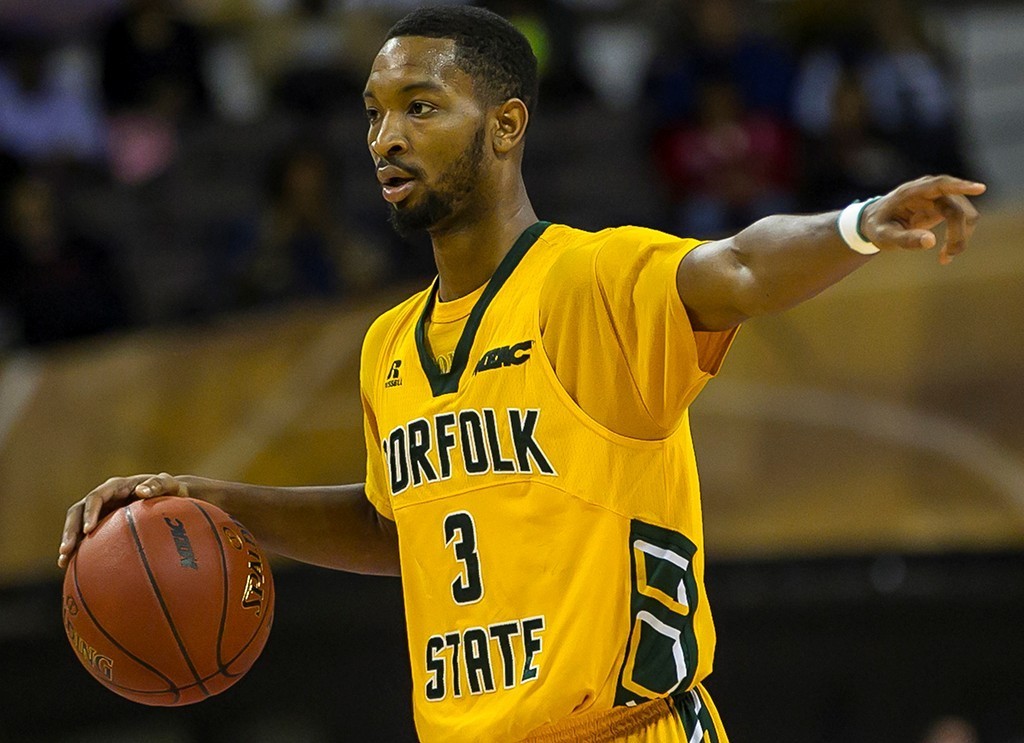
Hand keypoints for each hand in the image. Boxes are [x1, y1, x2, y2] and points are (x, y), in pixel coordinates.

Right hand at [58, 473, 189, 568]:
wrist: (172, 496)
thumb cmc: (171, 489)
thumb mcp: (168, 484)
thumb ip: (157, 484)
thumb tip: (141, 491)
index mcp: (115, 487)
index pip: (96, 497)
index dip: (89, 512)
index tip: (88, 530)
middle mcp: (104, 498)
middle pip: (77, 511)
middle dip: (70, 530)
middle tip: (67, 550)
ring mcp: (100, 510)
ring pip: (76, 524)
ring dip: (68, 541)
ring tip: (63, 562)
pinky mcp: (101, 523)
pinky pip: (85, 536)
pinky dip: (78, 549)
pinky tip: (72, 567)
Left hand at [861, 175, 985, 263]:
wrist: (875, 221)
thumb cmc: (878, 226)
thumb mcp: (883, 236)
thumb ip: (904, 239)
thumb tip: (930, 242)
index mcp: (911, 192)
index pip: (940, 185)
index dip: (960, 186)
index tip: (980, 188)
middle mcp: (929, 191)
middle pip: (956, 208)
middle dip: (957, 233)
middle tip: (948, 256)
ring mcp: (939, 198)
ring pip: (965, 214)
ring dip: (961, 236)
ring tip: (946, 257)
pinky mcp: (944, 207)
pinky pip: (962, 220)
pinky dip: (959, 236)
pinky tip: (945, 254)